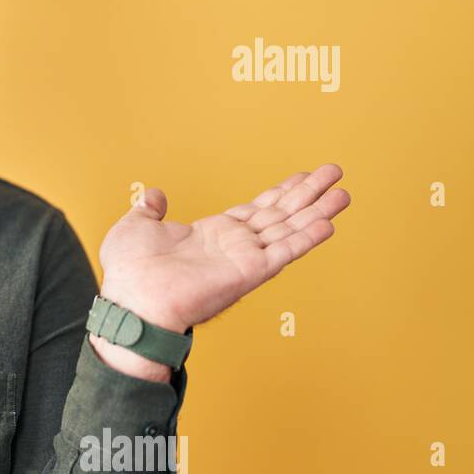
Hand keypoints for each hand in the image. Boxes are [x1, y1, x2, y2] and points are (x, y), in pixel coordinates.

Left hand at [97, 164, 351, 333]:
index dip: (279, 192)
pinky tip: (329, 222)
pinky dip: (307, 236)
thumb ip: (149, 210)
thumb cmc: (129, 272)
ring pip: (290, 229)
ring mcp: (244, 258)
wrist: (132, 301)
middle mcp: (233, 246)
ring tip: (344, 192)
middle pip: (280, 214)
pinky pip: (285, 251)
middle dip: (309, 193)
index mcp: (211, 234)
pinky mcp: (250, 271)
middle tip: (335, 172)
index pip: (255, 209)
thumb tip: (154, 195)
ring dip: (318, 210)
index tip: (302, 177)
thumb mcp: (135, 227)